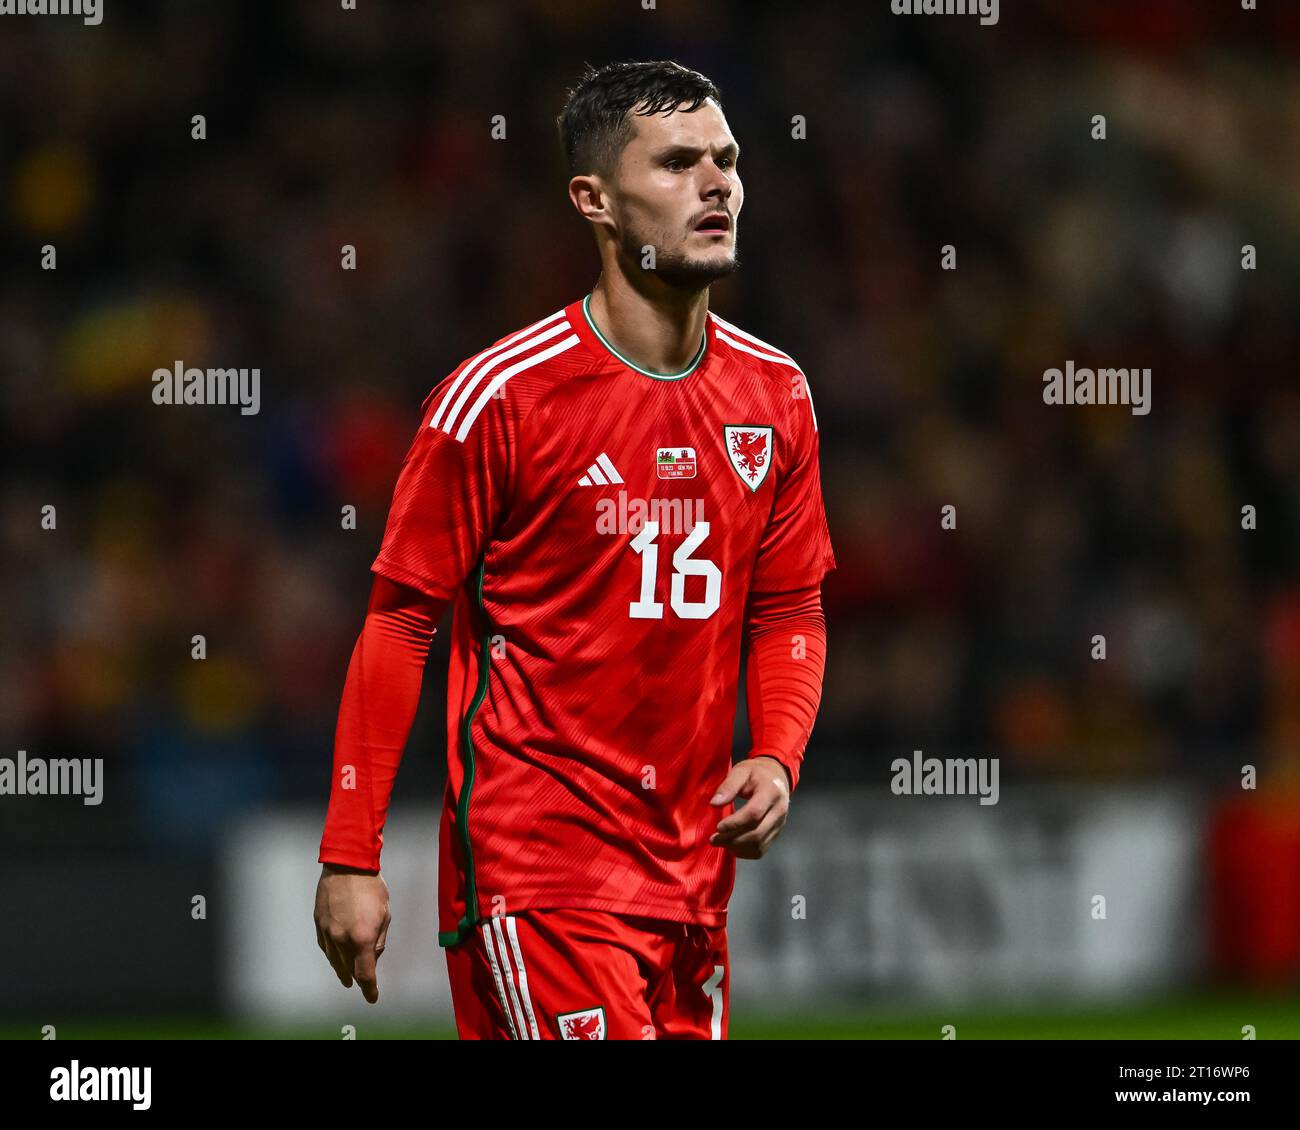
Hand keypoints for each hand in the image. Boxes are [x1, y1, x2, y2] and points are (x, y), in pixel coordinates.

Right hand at [314, 863, 390, 1003]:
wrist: (348, 864)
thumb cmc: (371, 886)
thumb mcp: (385, 914)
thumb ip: (379, 939)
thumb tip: (372, 955)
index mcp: (362, 937)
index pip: (365, 973)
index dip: (369, 988)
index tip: (372, 997)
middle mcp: (342, 938)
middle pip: (349, 968)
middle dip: (357, 978)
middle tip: (363, 984)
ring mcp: (328, 931)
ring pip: (334, 960)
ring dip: (342, 970)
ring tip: (347, 979)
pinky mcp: (319, 923)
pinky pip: (325, 947)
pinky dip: (332, 955)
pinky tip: (336, 958)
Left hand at [708, 755, 789, 858]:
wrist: (777, 775)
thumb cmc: (756, 772)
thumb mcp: (741, 771)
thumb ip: (728, 786)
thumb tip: (714, 804)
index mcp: (771, 792)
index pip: (754, 814)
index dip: (734, 823)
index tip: (718, 827)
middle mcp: (779, 811)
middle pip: (756, 834)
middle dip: (732, 840)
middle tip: (713, 839)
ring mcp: (780, 824)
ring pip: (759, 845)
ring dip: (737, 848)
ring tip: (721, 842)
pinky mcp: (776, 833)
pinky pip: (761, 850)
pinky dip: (745, 852)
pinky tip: (732, 845)